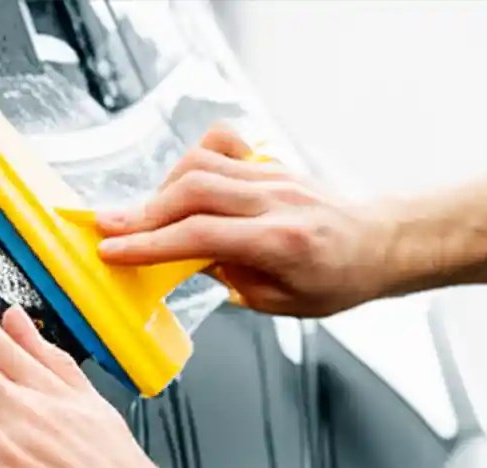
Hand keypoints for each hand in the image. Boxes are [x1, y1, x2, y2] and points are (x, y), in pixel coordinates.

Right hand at [96, 125, 401, 316]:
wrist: (379, 243)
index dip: (148, 244)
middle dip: (142, 212)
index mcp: (279, 242)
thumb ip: (228, 278)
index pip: (199, 236)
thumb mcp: (279, 301)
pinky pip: (219, 146)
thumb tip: (185, 258)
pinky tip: (183, 185)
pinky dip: (191, 161)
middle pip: (192, 191)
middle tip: (108, 229)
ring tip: (145, 215)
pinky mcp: (268, 163)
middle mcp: (273, 200)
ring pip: (200, 163)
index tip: (112, 251)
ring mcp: (270, 175)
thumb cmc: (336, 279)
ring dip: (161, 189)